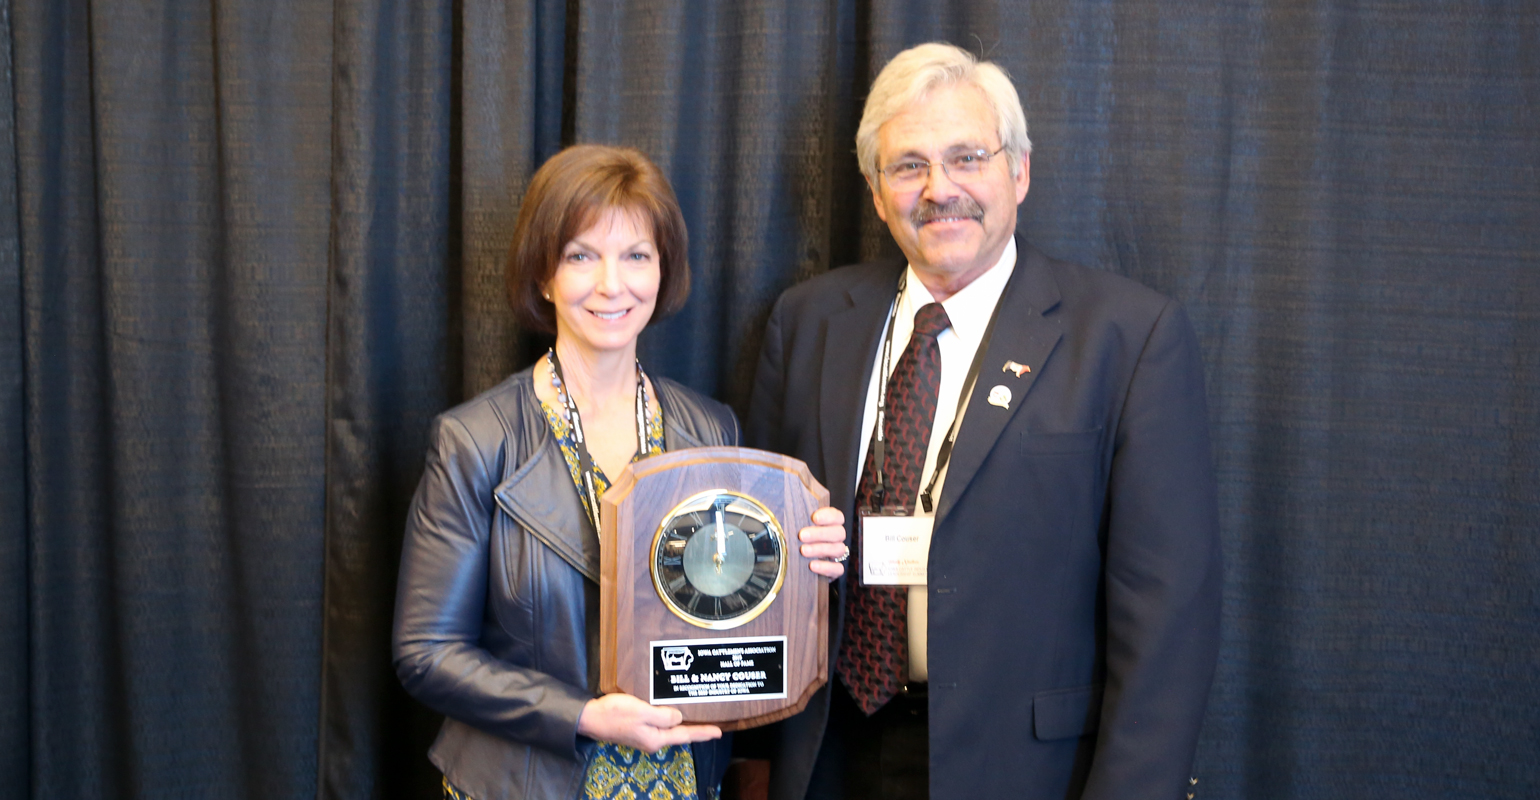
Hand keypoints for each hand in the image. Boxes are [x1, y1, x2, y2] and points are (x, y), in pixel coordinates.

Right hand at [577, 693, 721, 752]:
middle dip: (695, 729)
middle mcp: (652, 740)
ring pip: (669, 729)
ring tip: (697, 717)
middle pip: (679, 734)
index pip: (685, 735)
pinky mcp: (637, 729)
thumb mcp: (641, 712)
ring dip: (683, 723)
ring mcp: (644, 736)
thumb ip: (663, 716)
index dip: (702, 733)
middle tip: (712, 723)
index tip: (719, 732)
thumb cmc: (615, 714)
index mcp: (655, 738)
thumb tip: (679, 718)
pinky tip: (673, 712)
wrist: (589, 718)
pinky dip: (669, 719)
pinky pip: (659, 724)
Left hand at [798, 506, 847, 578]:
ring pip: (838, 549)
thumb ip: (795, 510)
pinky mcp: (834, 570)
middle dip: (820, 533)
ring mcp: (835, 555)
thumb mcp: (794, 523)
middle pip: (838, 532)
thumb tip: (791, 494)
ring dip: (820, 549)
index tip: (814, 518)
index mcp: (829, 525)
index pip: (837, 516)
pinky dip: (826, 567)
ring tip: (803, 551)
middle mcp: (835, 538)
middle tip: (802, 535)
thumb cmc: (795, 538)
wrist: (794, 566)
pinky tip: (813, 565)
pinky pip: (838, 568)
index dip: (829, 516)